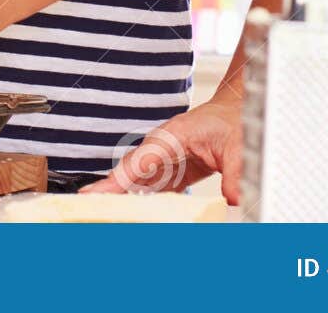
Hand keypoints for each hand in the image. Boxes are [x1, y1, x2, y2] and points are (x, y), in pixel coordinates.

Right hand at [84, 97, 243, 203]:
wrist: (234, 110)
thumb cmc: (230, 118)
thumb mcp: (237, 146)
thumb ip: (235, 175)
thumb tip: (233, 201)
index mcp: (172, 135)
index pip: (138, 160)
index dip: (116, 179)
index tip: (92, 193)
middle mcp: (162, 147)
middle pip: (131, 172)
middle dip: (111, 191)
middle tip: (90, 210)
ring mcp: (165, 159)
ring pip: (138, 182)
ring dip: (125, 199)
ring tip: (109, 218)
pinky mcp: (172, 171)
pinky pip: (154, 189)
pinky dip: (144, 203)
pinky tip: (139, 218)